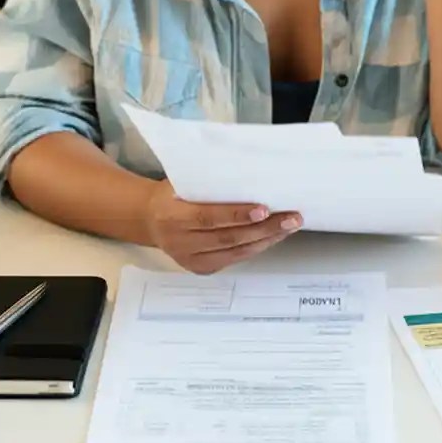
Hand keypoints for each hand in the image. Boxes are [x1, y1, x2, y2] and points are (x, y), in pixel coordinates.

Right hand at [142, 181, 301, 274]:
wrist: (150, 220)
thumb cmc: (172, 194)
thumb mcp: (181, 182)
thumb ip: (208, 183)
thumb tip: (250, 173)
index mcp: (172, 216)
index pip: (209, 217)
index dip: (238, 215)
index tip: (264, 209)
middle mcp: (180, 242)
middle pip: (229, 237)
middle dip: (264, 228)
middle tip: (291, 218)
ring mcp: (191, 259)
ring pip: (236, 251)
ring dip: (267, 239)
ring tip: (289, 226)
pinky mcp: (202, 268)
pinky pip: (235, 258)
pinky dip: (257, 247)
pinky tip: (273, 236)